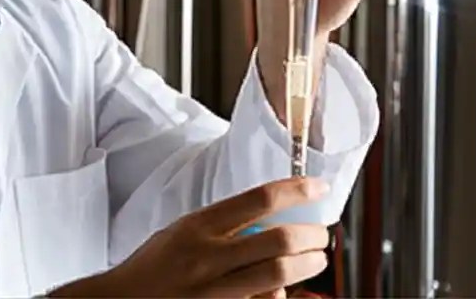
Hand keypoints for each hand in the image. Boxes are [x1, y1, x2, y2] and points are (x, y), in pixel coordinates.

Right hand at [50, 177, 332, 298]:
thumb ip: (220, 227)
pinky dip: (280, 295)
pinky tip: (283, 290)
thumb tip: (270, 220)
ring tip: (314, 260)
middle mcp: (207, 257)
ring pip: (279, 276)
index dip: (297, 191)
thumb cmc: (153, 267)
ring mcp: (213, 290)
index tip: (320, 188)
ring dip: (308, 266)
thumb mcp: (180, 233)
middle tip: (321, 235)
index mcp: (198, 226)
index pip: (258, 199)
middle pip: (279, 240)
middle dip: (313, 236)